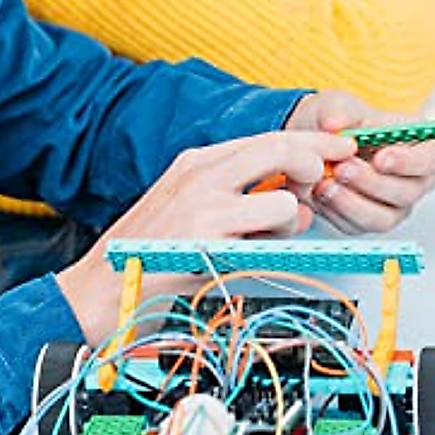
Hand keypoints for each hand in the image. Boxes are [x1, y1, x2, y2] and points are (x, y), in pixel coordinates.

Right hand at [56, 131, 354, 343]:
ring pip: (283, 195)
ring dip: (289, 222)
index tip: (341, 147)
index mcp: (196, 163)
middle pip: (280, 148)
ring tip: (266, 240)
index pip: (267, 138)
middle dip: (317, 160)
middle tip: (330, 177)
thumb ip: (238, 197)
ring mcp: (203, 202)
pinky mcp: (207, 236)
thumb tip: (295, 201)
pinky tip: (246, 256)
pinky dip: (271, 246)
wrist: (93, 295)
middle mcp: (200, 173)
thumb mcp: (189, 211)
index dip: (311, 142)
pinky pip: (267, 230)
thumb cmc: (143, 258)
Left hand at [286, 91, 434, 234]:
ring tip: (326, 184)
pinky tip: (321, 195)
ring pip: (383, 217)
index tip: (381, 158)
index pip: (432, 158)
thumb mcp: (340, 104)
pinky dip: (337, 212)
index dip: (410, 163)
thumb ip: (339, 111)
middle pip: (407, 192)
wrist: (318, 141)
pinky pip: (358, 227)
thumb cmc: (343, 121)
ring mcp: (394, 204)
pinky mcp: (369, 220)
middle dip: (372, 183)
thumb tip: (334, 124)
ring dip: (352, 204)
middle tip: (343, 169)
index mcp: (421, 144)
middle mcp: (414, 179)